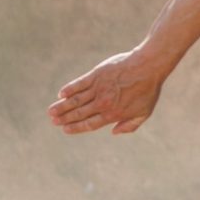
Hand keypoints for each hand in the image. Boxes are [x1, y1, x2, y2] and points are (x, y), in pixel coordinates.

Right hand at [49, 48, 168, 134]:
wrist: (148, 66)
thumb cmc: (148, 90)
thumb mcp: (144, 112)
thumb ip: (129, 125)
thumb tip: (114, 132)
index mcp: (113, 114)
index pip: (89, 124)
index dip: (75, 128)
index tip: (65, 129)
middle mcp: (103, 103)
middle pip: (79, 113)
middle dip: (65, 118)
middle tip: (53, 121)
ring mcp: (98, 89)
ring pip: (75, 100)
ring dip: (62, 106)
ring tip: (51, 111)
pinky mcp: (96, 75)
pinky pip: (79, 84)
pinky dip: (69, 89)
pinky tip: (61, 94)